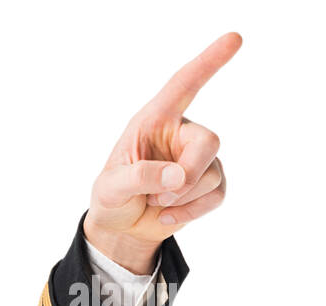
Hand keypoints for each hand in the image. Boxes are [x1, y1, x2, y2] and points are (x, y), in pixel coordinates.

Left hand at [84, 32, 239, 272]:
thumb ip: (138, 177)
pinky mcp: (209, 183)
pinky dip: (191, 212)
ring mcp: (198, 158)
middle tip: (162, 195)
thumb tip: (177, 175)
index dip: (209, 62)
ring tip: (154, 202)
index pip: (184, 86)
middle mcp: (181, 134)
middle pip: (209, 142)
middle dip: (190, 173)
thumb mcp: (110, 188)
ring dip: (181, 198)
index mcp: (154, 121)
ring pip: (211, 174)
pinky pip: (216, 195)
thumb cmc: (111, 198)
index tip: (234, 39)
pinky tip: (166, 216)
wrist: (121, 227)